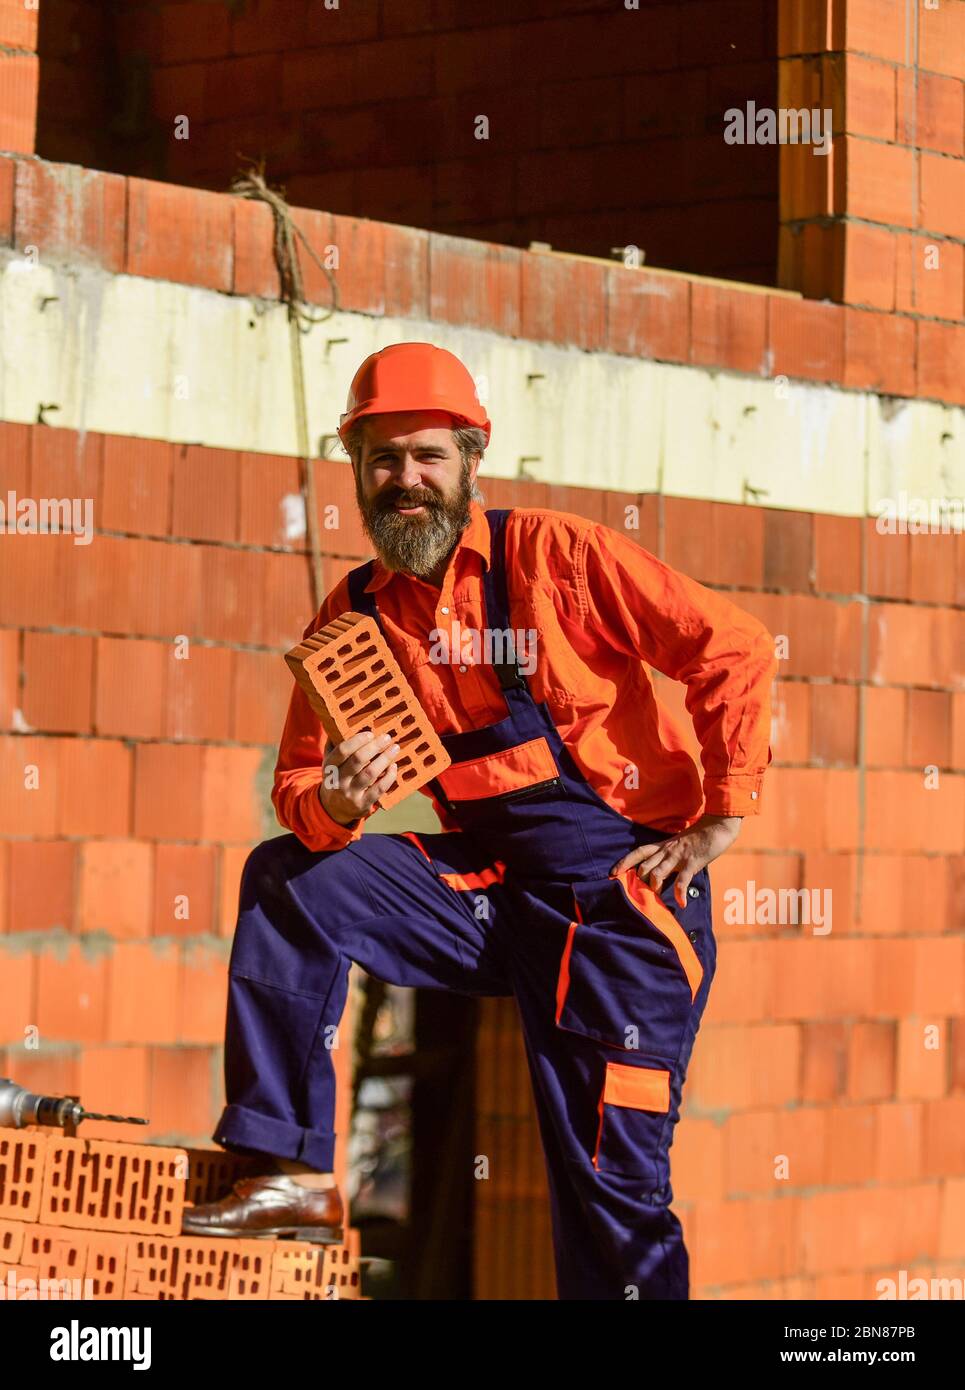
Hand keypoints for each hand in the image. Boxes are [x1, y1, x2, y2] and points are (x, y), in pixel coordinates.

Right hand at [319, 729, 400, 825]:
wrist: (333, 808)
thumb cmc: (336, 777)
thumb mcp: (329, 762)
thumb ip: (334, 744)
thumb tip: (342, 722)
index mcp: (329, 767)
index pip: (342, 751)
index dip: (357, 740)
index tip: (370, 733)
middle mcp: (338, 780)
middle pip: (358, 760)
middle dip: (375, 747)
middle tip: (387, 737)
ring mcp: (350, 794)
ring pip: (370, 774)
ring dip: (385, 759)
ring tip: (395, 748)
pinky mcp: (363, 804)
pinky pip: (379, 789)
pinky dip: (389, 776)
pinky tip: (394, 766)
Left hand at [609, 814, 741, 908]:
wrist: (716, 827)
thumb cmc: (697, 838)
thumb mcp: (677, 844)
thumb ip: (668, 855)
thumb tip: (659, 871)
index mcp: (662, 846)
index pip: (638, 852)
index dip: (624, 862)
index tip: (612, 872)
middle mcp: (666, 851)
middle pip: (644, 866)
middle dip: (638, 881)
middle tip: (637, 894)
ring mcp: (678, 856)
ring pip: (658, 872)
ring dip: (654, 887)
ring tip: (656, 899)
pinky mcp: (692, 862)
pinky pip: (683, 880)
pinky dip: (680, 893)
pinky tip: (681, 903)